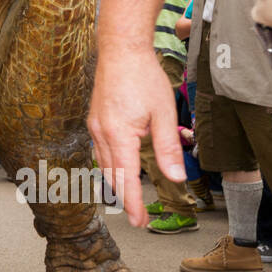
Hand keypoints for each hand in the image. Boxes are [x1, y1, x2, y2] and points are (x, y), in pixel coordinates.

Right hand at [87, 47, 183, 228]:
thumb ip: (168, 148)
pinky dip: (110, 165)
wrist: (121, 50)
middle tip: (138, 218)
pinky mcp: (95, 119)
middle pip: (111, 176)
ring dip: (116, 183)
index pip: (126, 179)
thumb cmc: (142, 76)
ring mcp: (95, 126)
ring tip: (130, 198)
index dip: (133, 203)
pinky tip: (120, 167)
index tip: (140, 222)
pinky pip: (101, 150)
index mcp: (119, 135)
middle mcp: (101, 133)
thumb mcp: (163, 114)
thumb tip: (176, 177)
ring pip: (104, 164)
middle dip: (125, 199)